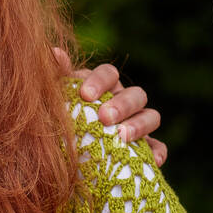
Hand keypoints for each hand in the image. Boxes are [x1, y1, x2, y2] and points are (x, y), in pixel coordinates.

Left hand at [51, 48, 165, 166]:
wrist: (63, 156)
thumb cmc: (58, 119)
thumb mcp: (55, 99)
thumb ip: (57, 78)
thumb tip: (55, 53)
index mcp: (103, 86)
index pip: (109, 73)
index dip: (100, 81)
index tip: (85, 95)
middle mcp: (124, 101)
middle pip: (135, 94)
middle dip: (122, 104)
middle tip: (105, 117)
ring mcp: (138, 124)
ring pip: (151, 116)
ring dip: (140, 125)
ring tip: (122, 136)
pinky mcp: (145, 148)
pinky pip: (158, 148)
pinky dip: (157, 152)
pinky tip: (151, 160)